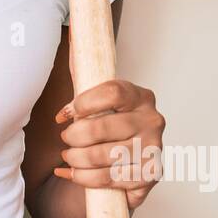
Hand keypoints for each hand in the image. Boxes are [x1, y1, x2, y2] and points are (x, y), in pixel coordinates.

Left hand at [51, 78, 164, 212]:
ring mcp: (153, 149)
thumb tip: (71, 39)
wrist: (133, 159)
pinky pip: (107, 178)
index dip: (82, 103)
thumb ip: (86, 75)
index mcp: (141, 97)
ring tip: (69, 156)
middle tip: (65, 138)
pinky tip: (72, 173)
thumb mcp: (101, 99)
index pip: (111, 92)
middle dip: (73, 136)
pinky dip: (83, 178)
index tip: (64, 114)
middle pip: (100, 128)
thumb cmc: (110, 124)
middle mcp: (152, 121)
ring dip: (75, 158)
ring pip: (100, 156)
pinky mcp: (150, 175)